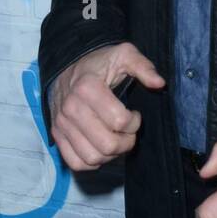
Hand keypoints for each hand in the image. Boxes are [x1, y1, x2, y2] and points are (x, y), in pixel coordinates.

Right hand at [50, 42, 164, 172]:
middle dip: (126, 142)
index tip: (134, 114)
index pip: (119, 121)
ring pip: (92, 158)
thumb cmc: (98, 63)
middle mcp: (71, 108)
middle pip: (107, 145)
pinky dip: (92, 162)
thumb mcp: (123, 55)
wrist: (67, 67)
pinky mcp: (57, 135)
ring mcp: (62, 124)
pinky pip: (75, 162)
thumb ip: (143, 67)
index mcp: (87, 88)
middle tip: (129, 131)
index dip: (134, 122)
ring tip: (116, 139)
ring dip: (111, 155)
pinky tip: (101, 147)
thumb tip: (159, 83)